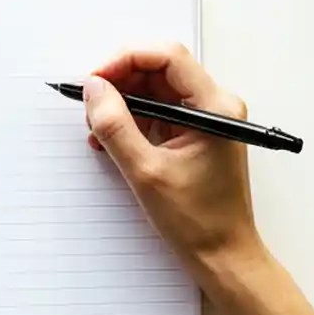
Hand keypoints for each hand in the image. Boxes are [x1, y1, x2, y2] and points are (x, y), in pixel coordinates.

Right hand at [82, 44, 265, 288]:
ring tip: (97, 128)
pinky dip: (131, 120)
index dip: (125, 60)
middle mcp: (214, 105)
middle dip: (119, 82)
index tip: (95, 80)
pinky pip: (157, 112)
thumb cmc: (198, 221)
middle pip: (159, 70)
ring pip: (155, 90)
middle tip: (90, 106)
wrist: (223, 257)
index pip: (167, 57)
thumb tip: (94, 89)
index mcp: (214, 107)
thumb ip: (115, 126)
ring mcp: (205, 119)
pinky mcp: (194, 134)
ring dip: (121, 103)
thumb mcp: (146, 172)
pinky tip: (110, 139)